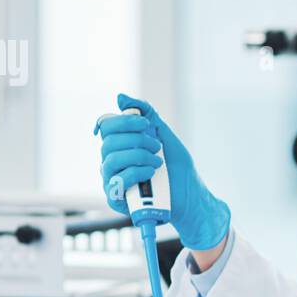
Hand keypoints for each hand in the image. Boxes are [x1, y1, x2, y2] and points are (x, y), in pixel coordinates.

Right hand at [94, 93, 231, 250]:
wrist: (190, 195)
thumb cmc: (176, 167)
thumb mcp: (164, 135)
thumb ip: (145, 115)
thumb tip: (120, 97)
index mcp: (120, 144)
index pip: (106, 126)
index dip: (123, 121)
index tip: (146, 125)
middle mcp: (111, 161)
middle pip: (108, 141)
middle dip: (137, 139)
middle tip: (157, 147)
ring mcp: (112, 180)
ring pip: (110, 159)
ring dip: (138, 156)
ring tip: (157, 162)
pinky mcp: (116, 199)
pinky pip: (117, 180)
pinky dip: (136, 172)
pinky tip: (151, 173)